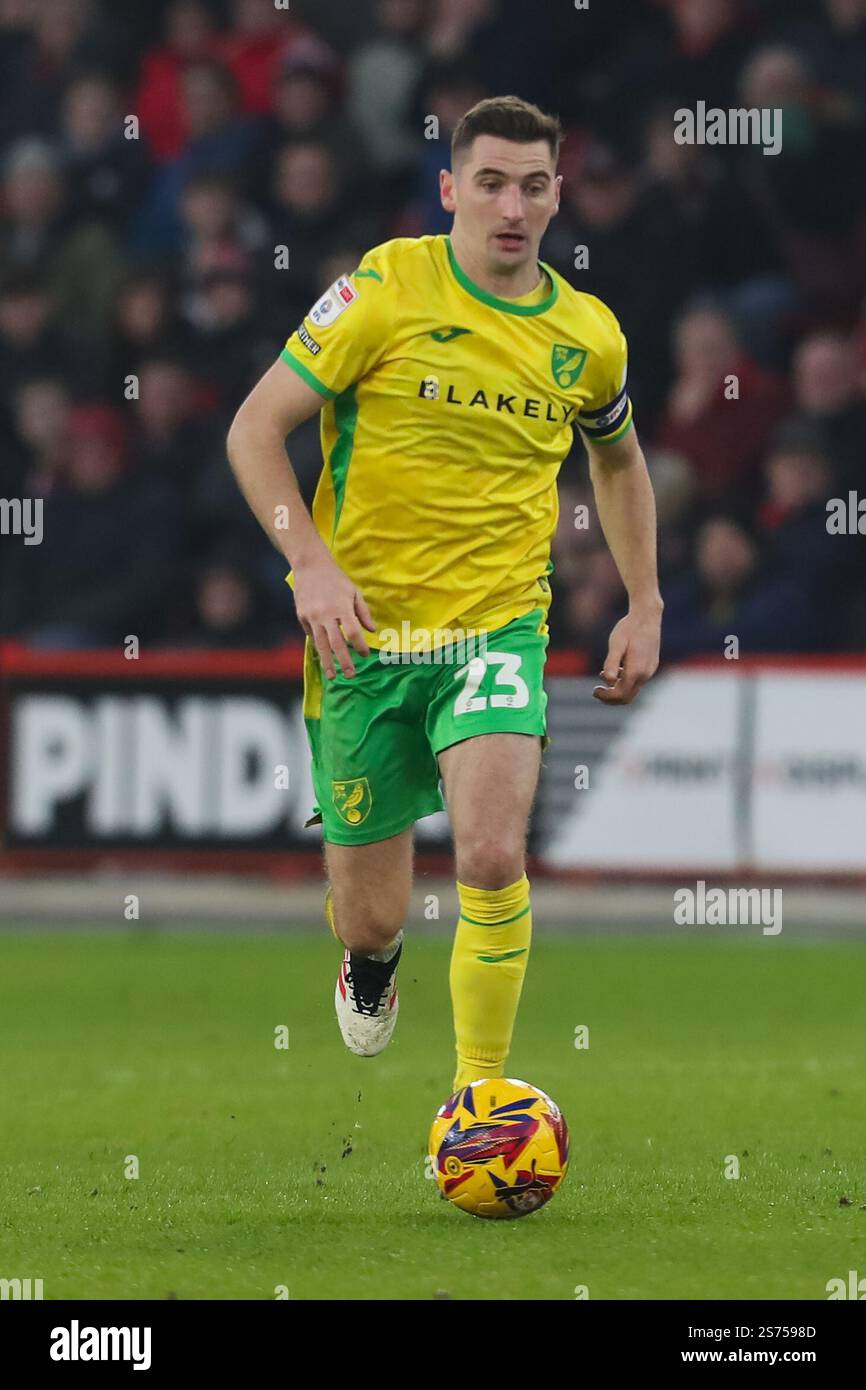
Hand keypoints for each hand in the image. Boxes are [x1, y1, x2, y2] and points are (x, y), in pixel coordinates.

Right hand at [292, 549, 376, 678]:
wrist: (310, 566)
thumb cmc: (336, 579)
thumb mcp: (354, 592)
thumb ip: (363, 612)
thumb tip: (372, 631)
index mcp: (342, 607)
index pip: (353, 632)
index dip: (360, 646)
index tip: (365, 655)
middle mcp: (326, 614)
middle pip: (336, 643)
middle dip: (344, 661)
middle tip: (351, 675)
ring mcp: (312, 616)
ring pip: (321, 644)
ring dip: (327, 662)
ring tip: (333, 676)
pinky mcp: (302, 616)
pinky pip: (311, 635)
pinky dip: (318, 646)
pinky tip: (323, 657)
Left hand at [593, 603, 661, 704]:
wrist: (647, 615)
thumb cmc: (629, 628)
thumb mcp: (616, 644)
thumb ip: (612, 662)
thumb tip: (608, 681)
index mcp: (636, 670)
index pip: (620, 694)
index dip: (606, 697)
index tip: (594, 690)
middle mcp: (646, 674)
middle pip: (627, 697)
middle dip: (610, 697)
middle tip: (596, 691)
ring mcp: (650, 671)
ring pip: (632, 690)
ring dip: (617, 688)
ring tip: (602, 675)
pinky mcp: (651, 666)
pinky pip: (637, 681)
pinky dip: (624, 681)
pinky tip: (615, 670)